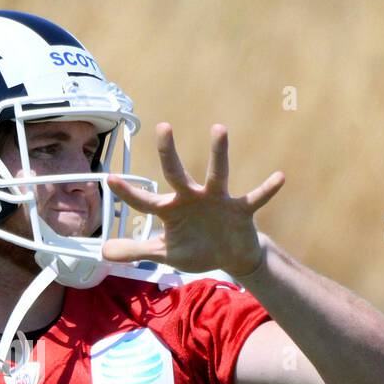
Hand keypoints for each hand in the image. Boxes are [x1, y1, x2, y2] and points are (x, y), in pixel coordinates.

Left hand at [102, 123, 282, 276]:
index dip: (128, 192)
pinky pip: (255, 198)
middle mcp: (192, 198)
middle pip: (177, 173)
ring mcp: (217, 200)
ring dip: (219, 153)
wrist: (230, 256)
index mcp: (171, 209)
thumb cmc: (195, 248)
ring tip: (219, 128)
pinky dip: (267, 189)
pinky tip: (280, 177)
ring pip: (217, 173)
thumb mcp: (164, 253)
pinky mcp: (240, 209)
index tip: (109, 178)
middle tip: (163, 127)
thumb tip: (103, 252)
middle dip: (169, 152)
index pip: (145, 200)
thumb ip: (136, 250)